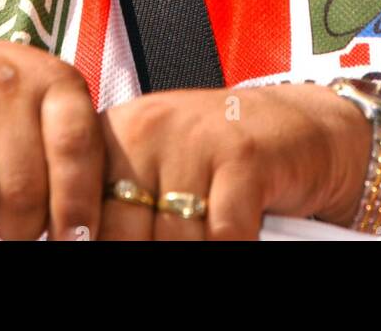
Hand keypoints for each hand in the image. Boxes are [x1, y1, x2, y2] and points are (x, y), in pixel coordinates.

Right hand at [0, 39, 102, 240]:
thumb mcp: (33, 112)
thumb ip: (62, 155)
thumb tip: (80, 231)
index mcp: (50, 79)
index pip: (76, 146)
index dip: (77, 203)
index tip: (74, 241)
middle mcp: (4, 78)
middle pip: (23, 191)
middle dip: (17, 226)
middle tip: (6, 220)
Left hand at [97, 82, 371, 240]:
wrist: (299, 127)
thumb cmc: (221, 161)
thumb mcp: (158, 175)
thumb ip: (121, 210)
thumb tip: (82, 244)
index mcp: (115, 133)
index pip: (80, 212)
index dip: (88, 243)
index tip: (91, 252)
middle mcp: (147, 128)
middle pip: (124, 234)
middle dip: (150, 254)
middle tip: (174, 245)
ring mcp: (196, 139)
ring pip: (175, 242)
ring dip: (194, 253)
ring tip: (204, 237)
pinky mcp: (243, 157)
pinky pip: (224, 236)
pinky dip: (231, 250)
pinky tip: (241, 240)